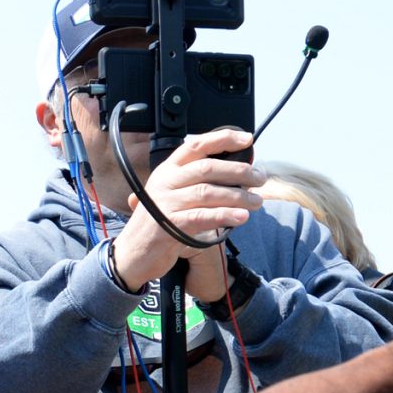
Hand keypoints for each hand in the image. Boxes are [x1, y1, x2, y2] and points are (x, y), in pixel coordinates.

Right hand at [109, 128, 261, 291]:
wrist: (133, 253)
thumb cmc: (159, 222)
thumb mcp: (173, 196)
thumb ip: (197, 184)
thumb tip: (237, 175)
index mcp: (168, 170)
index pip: (197, 145)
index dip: (223, 139)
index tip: (247, 139)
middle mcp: (165, 182)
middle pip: (207, 168)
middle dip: (239, 171)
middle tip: (260, 179)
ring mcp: (165, 203)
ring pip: (208, 192)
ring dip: (238, 196)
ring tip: (256, 202)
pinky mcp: (169, 226)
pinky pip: (202, 217)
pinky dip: (225, 216)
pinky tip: (241, 218)